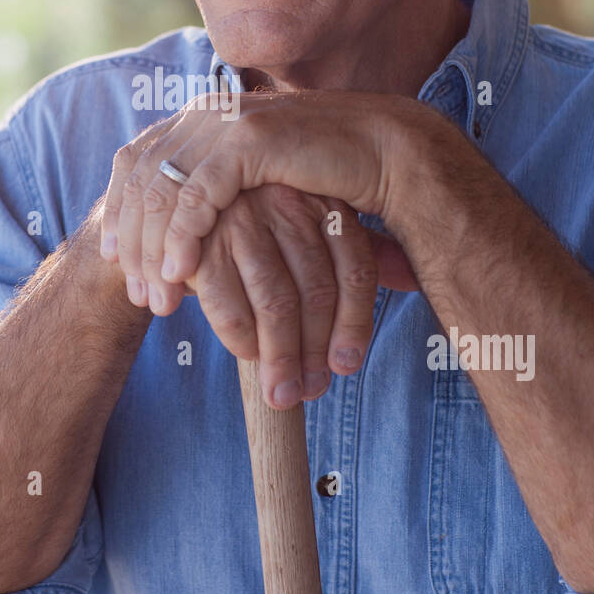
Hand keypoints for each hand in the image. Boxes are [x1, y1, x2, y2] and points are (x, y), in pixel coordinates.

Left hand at [101, 89, 415, 296]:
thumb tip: (174, 232)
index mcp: (199, 116)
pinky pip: (199, 194)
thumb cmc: (323, 175)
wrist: (383, 150)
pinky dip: (183, 237)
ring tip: (158, 299)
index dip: (121, 213)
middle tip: (136, 295)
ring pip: (164, 191)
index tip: (116, 260)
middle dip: (133, 241)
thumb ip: (217, 190)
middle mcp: (204, 112)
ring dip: (155, 251)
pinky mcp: (248, 140)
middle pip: (141, 179)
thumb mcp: (257, 182)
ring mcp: (224, 121)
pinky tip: (179, 274)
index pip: (136, 162)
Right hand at [180, 184, 416, 406]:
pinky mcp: (201, 239)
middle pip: (317, 291)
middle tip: (308, 393)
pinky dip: (239, 339)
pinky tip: (246, 356)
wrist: (179, 198)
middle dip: (314, 353)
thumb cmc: (254, 223)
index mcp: (323, 201)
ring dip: (280, 358)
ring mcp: (243, 218)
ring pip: (276, 302)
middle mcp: (288, 203)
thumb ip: (349, 252)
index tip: (345, 368)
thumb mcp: (307, 222)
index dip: (354, 327)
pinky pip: (229, 303)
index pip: (355, 270)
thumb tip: (414, 278)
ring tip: (281, 394)